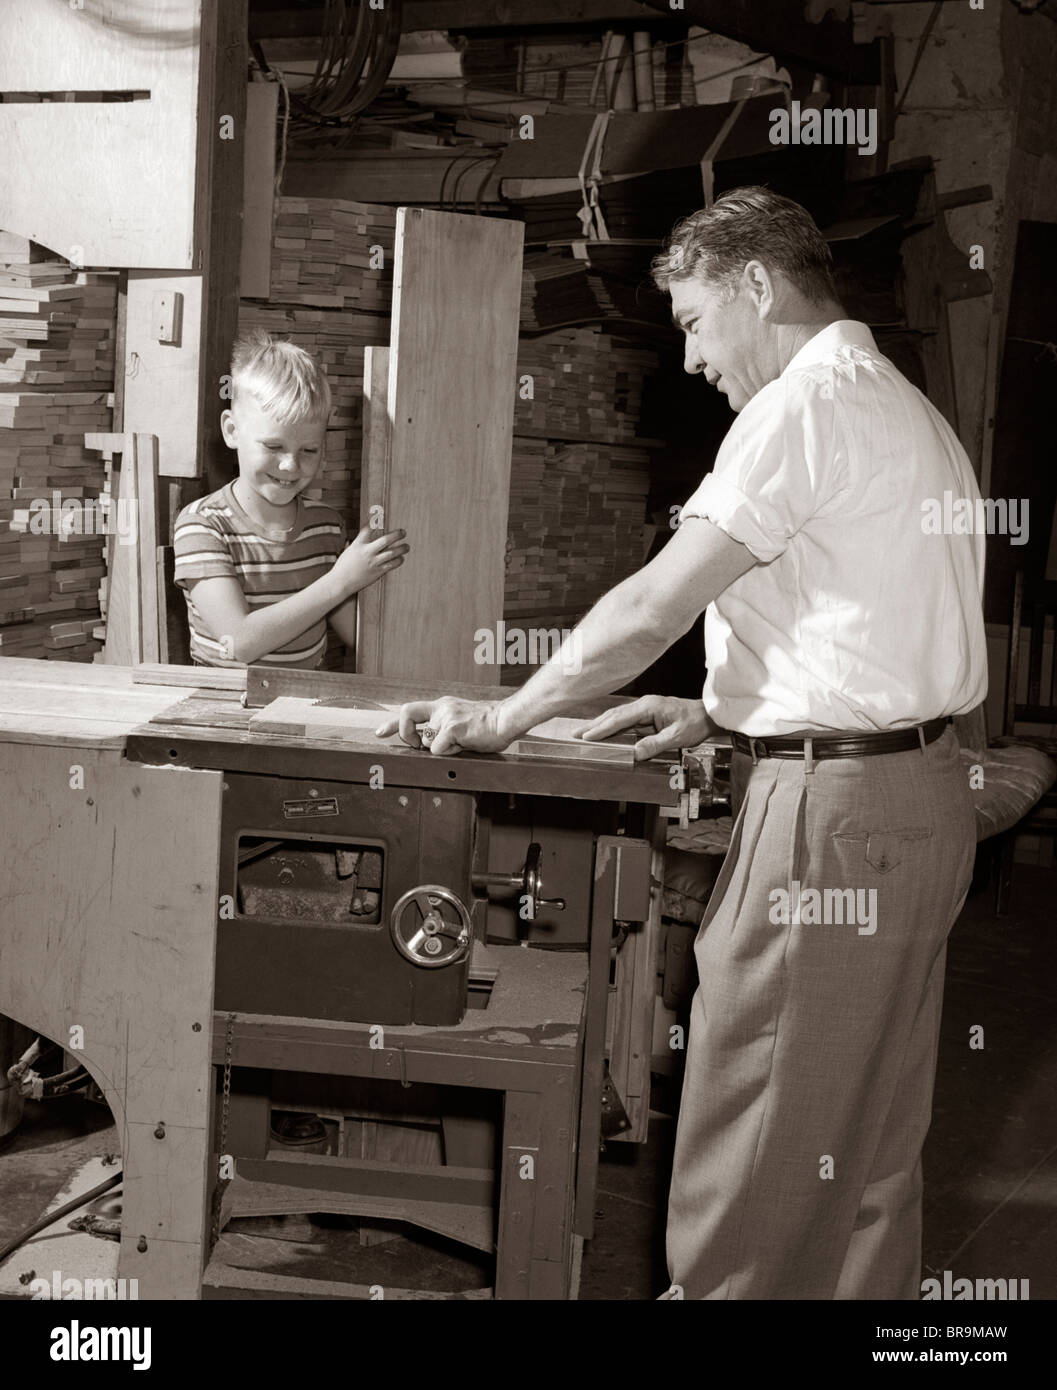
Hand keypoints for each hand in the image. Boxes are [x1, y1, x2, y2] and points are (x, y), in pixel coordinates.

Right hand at [330, 527, 407, 598]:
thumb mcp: (350, 550)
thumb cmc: (344, 566)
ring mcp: (373, 562)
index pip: (368, 529)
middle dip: (396, 535)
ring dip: (401, 548)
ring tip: (407, 546)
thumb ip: (361, 544)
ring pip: (392, 553)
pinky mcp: (377, 572)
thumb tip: (371, 540)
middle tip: (403, 532)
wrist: (341, 582)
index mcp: (358, 544)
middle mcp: (367, 552)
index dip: (375, 521)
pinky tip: (401, 558)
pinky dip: (398, 560)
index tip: (381, 517)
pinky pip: (391, 565)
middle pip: (385, 540)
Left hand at [375, 697, 509, 756]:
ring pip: (426, 741)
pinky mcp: (453, 728)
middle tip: (417, 746)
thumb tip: (430, 747)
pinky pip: (438, 749)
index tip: (380, 732)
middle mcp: (441, 708)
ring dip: (440, 749)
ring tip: (460, 744)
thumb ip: (444, 730)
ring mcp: (446, 717)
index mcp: (442, 707)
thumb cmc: (488, 725)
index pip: (409, 710)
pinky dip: (448, 753)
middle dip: (407, 736)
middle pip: (407, 718)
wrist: (506, 719)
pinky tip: (463, 746)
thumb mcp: (461, 722)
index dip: (392, 723)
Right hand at [575, 694, 712, 761]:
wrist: (707, 715)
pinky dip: (612, 725)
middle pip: (614, 715)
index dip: (602, 728)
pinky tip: (604, 731)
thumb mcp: (676, 737)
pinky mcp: (647, 714)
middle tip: (577, 734)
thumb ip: (655, 744)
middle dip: (594, 725)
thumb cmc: (694, 723)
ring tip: (584, 732)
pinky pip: (625, 720)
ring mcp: (645, 708)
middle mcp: (644, 705)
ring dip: (600, 724)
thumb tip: (635, 753)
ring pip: (617, 716)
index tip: (587, 736)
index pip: (620, 718)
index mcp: (649, 707)